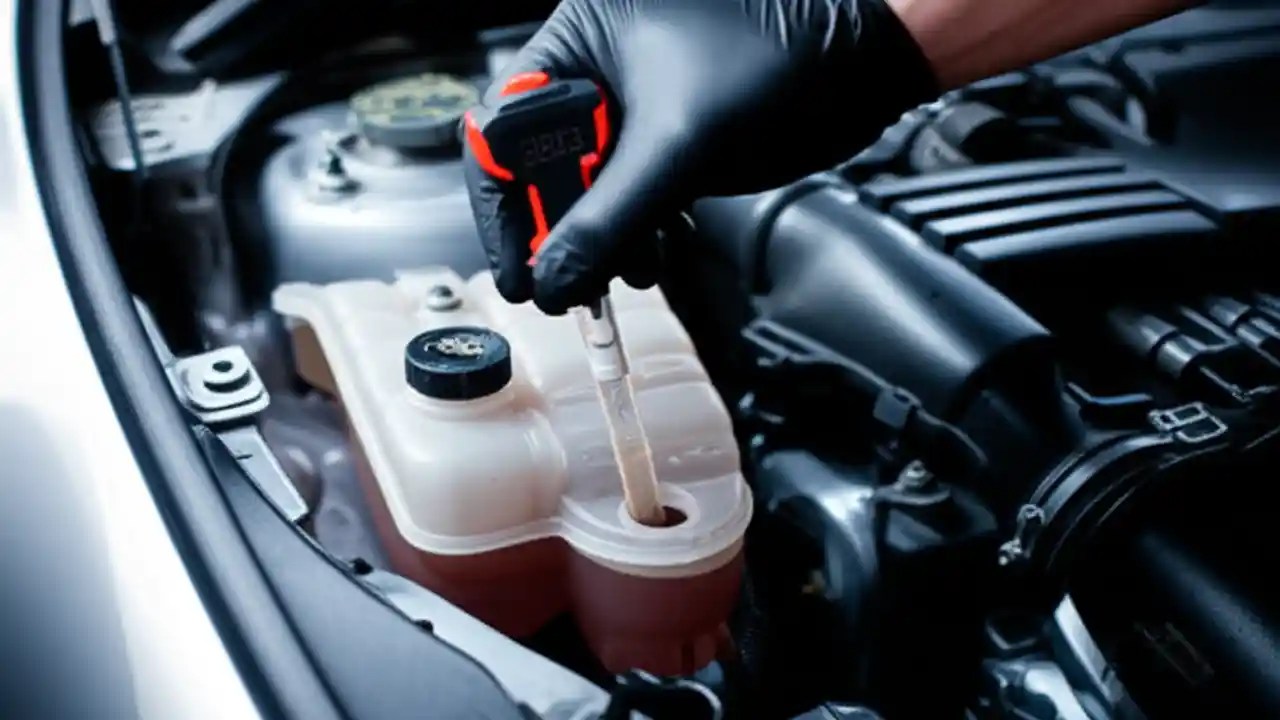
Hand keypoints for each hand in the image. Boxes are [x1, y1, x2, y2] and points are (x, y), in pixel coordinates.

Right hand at [464, 0, 937, 313]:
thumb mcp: (677, 145)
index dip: (503, 203)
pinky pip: (631, 197)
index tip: (518, 263)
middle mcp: (596, 70)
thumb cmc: (780, 59)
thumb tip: (554, 275)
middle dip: (558, 230)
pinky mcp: (670, 140)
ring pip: (589, 191)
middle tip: (565, 284)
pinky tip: (651, 256)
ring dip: (601, 241)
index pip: (505, 128)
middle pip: (544, 167)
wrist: (862, 65)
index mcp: (577, 40)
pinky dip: (636, 233)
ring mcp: (634, 109)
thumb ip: (608, 217)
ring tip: (618, 274)